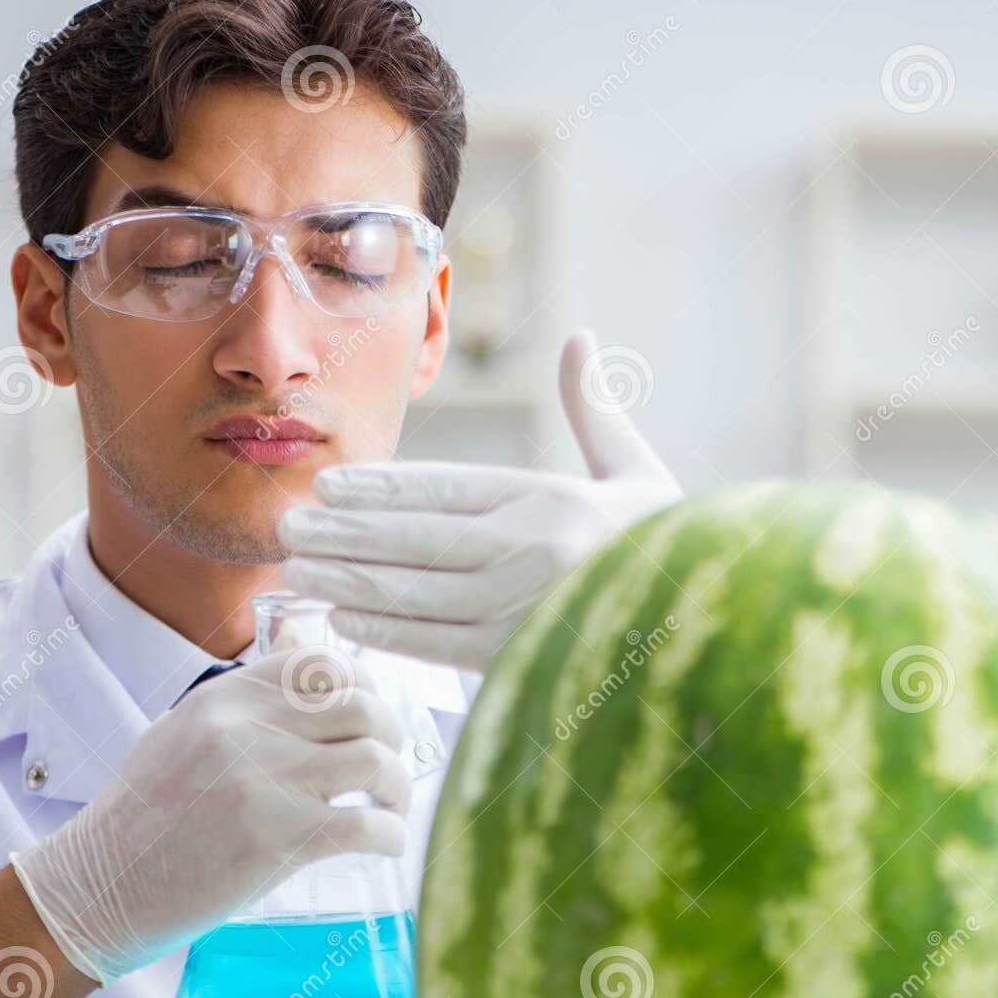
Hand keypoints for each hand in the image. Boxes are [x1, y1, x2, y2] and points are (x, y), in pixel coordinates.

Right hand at [8, 646, 410, 983]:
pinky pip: (367, 825)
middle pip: (362, 707)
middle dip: (392, 736)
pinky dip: (392, 834)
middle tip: (387, 766)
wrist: (99, 888)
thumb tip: (305, 660)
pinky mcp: (277, 841)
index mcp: (224, 697)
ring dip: (398, 786)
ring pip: (375, 760)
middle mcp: (245, 729)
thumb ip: (242, 702)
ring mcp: (263, 782)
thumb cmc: (142, 818)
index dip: (365, 686)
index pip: (323, 663)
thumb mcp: (181, 732)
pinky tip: (386, 843)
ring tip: (390, 807)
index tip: (371, 717)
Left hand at [277, 331, 681, 671]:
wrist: (709, 626)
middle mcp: (530, 551)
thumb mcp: (635, 470)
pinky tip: (345, 619)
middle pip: (416, 538)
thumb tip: (582, 339)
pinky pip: (439, 643)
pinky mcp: (521, 658)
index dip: (381, 486)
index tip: (330, 483)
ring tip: (299, 568)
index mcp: (550, 499)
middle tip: (288, 524)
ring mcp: (522, 607)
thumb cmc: (668, 543)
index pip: (445, 488)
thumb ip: (594, 410)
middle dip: (345, 531)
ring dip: (351, 579)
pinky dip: (387, 631)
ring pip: (417, 591)